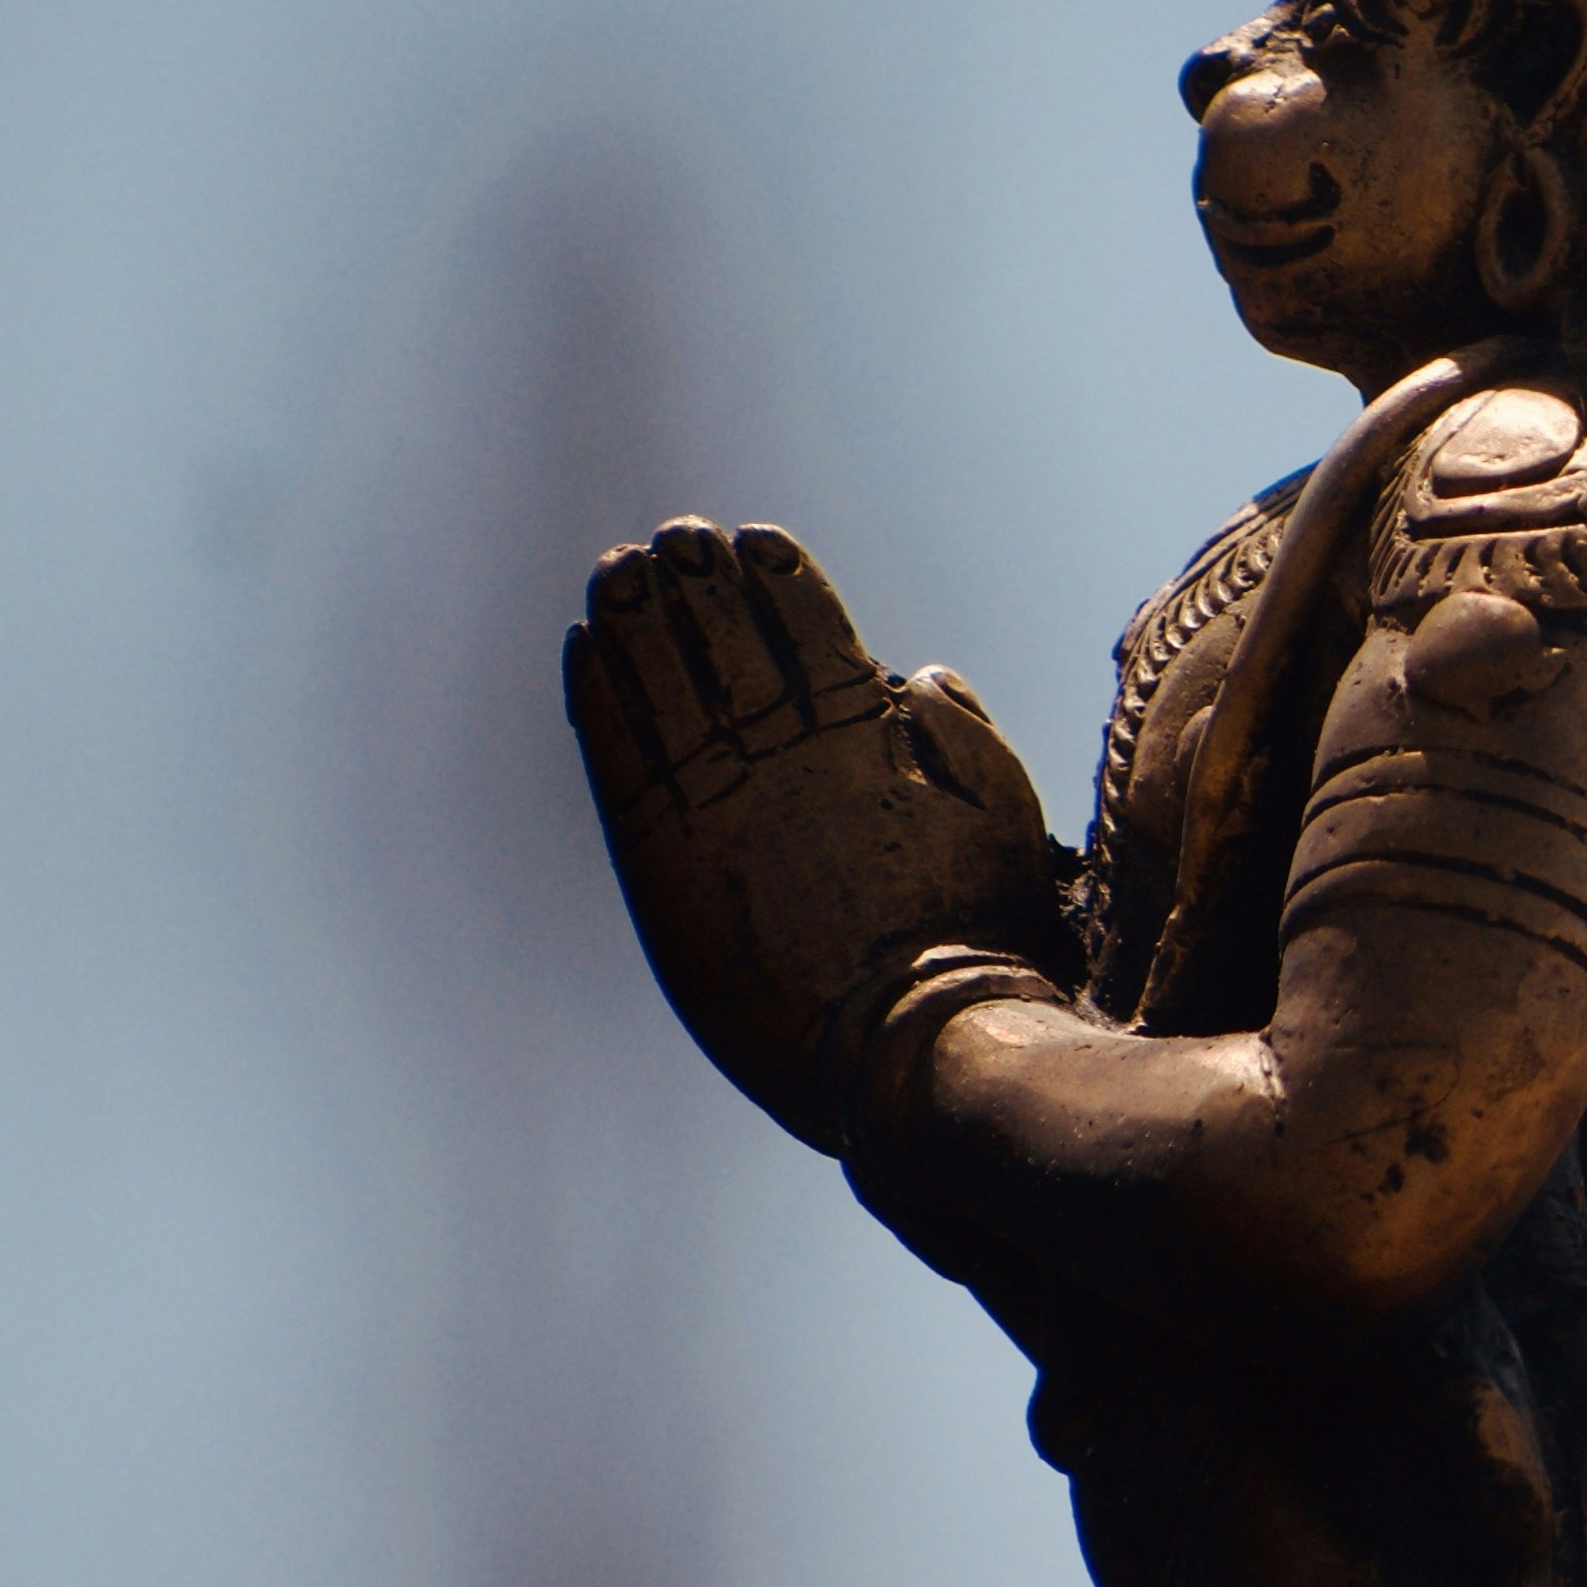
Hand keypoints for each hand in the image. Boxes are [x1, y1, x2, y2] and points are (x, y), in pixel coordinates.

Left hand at [563, 516, 1070, 1150]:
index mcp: (861, 742)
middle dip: (697, 584)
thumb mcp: (1005, 821)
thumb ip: (965, 737)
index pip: (810, 634)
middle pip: (726, 646)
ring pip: (661, 684)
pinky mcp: (659, 859)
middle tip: (674, 538)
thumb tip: (920, 672)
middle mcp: (780, 761)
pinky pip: (614, 753)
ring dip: (634, 621)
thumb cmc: (971, 943)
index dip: (779, 582)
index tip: (752, 539)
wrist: (901, 1048)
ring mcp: (714, 805)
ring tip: (615, 570)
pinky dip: (596, 695)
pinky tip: (581, 649)